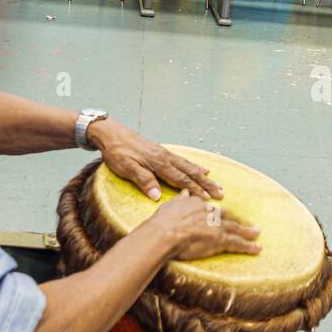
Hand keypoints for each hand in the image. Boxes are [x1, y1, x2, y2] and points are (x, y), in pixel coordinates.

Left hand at [87, 119, 222, 199]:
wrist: (111, 133)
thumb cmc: (116, 152)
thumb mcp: (126, 168)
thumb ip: (143, 180)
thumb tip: (157, 195)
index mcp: (158, 163)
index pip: (180, 179)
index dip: (194, 189)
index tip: (207, 199)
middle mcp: (165, 158)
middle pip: (189, 173)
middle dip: (205, 184)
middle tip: (221, 192)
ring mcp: (165, 154)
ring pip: (188, 166)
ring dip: (203, 176)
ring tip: (216, 183)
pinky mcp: (162, 152)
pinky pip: (183, 160)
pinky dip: (194, 166)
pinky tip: (201, 169)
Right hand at [144, 192, 260, 259]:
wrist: (166, 231)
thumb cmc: (164, 220)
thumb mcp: (171, 204)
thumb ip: (180, 199)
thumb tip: (185, 192)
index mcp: (200, 205)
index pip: (212, 209)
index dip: (219, 213)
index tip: (223, 215)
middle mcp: (211, 214)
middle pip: (228, 217)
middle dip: (238, 220)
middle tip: (246, 222)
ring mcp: (218, 226)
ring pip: (236, 229)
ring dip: (247, 232)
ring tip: (256, 233)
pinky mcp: (221, 239)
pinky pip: (238, 244)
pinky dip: (249, 246)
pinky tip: (257, 249)